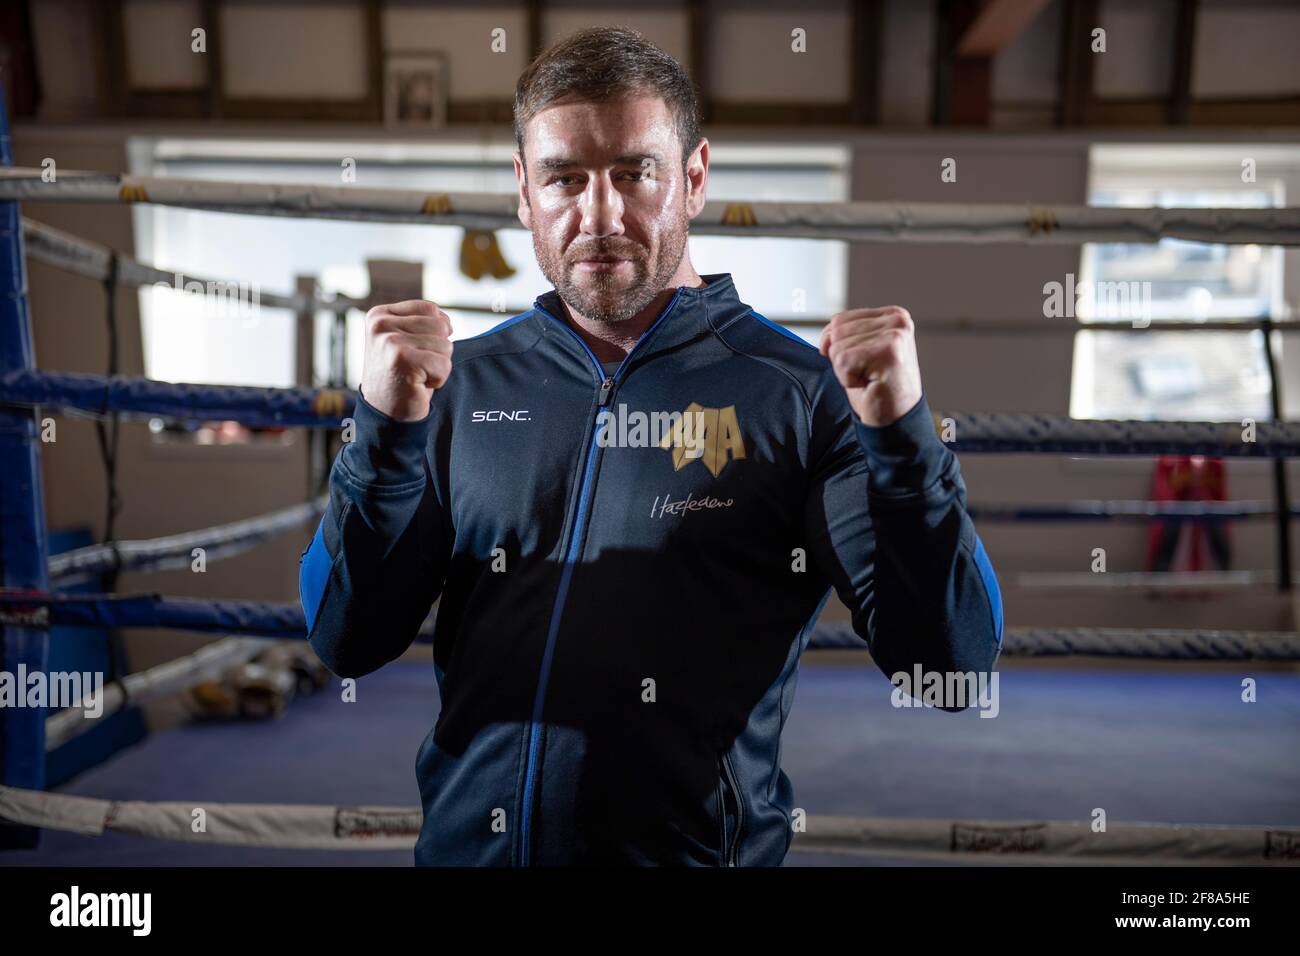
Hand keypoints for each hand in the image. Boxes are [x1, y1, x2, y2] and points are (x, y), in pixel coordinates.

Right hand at [360, 300, 453, 421]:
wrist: (385, 413)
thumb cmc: (400, 377)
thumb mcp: (404, 341)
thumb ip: (421, 323)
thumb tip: (448, 322)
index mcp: (379, 315)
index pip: (430, 309)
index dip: (435, 332)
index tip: (415, 352)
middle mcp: (381, 325)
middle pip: (440, 325)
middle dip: (437, 350)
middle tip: (416, 367)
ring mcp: (390, 341)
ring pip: (445, 345)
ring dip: (438, 365)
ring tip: (416, 375)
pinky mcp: (402, 360)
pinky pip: (444, 364)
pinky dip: (438, 379)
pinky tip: (419, 384)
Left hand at [819, 306, 922, 426]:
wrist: (895, 419)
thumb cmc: (877, 388)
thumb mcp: (860, 352)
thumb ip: (845, 335)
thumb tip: (826, 338)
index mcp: (892, 315)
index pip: (840, 320)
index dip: (837, 347)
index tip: (862, 364)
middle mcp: (897, 320)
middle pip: (837, 331)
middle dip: (842, 360)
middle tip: (867, 374)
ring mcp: (895, 334)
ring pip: (838, 347)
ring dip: (846, 371)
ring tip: (869, 379)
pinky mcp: (888, 351)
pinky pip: (842, 361)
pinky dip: (848, 379)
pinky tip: (870, 384)